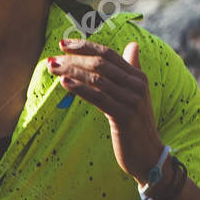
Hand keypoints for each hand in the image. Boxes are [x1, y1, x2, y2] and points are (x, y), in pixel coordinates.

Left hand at [47, 38, 164, 181]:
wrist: (147, 155)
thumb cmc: (136, 126)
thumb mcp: (136, 95)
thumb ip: (132, 69)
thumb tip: (133, 45)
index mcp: (138, 76)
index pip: (108, 53)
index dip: (85, 46)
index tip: (63, 43)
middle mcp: (136, 85)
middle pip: (101, 64)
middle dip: (74, 59)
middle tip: (52, 59)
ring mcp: (132, 100)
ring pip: (97, 79)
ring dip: (72, 72)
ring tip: (53, 69)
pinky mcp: (124, 116)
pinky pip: (99, 98)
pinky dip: (80, 89)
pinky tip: (64, 83)